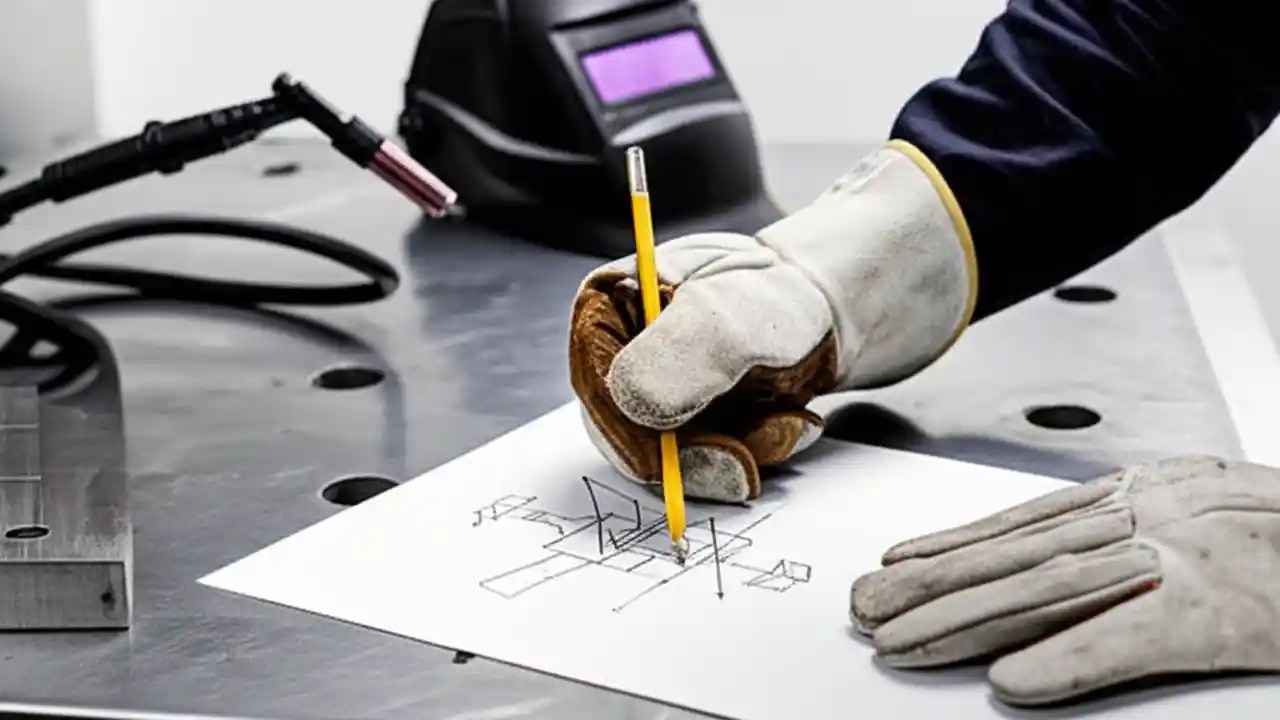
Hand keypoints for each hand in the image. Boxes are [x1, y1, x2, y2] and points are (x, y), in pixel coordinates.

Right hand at [569, 142, 975, 501]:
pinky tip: (788, 423)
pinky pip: (707, 463)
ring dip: (737, 455)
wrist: (834, 310)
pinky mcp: (691, 420)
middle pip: (627, 430)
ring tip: (789, 422)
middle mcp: (625, 352)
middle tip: (747, 466)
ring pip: (672, 457)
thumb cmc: (783, 292)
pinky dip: (753, 455)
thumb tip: (633, 405)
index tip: (664, 465)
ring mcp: (659, 389)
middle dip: (695, 456)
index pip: (594, 379)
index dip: (624, 431)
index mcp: (612, 305)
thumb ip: (684, 356)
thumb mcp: (734, 316)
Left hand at [849, 456, 1279, 705]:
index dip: (953, 547)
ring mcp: (1185, 560)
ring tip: (901, 647)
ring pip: (1050, 594)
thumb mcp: (1213, 509)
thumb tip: (1060, 549)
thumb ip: (1138, 526)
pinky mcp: (1221, 613)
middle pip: (1019, 557)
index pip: (1027, 525)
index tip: (894, 565)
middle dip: (933, 586)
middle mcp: (1152, 517)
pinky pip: (1132, 642)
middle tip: (862, 609)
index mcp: (1149, 493)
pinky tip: (1011, 684)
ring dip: (968, 624)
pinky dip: (1069, 662)